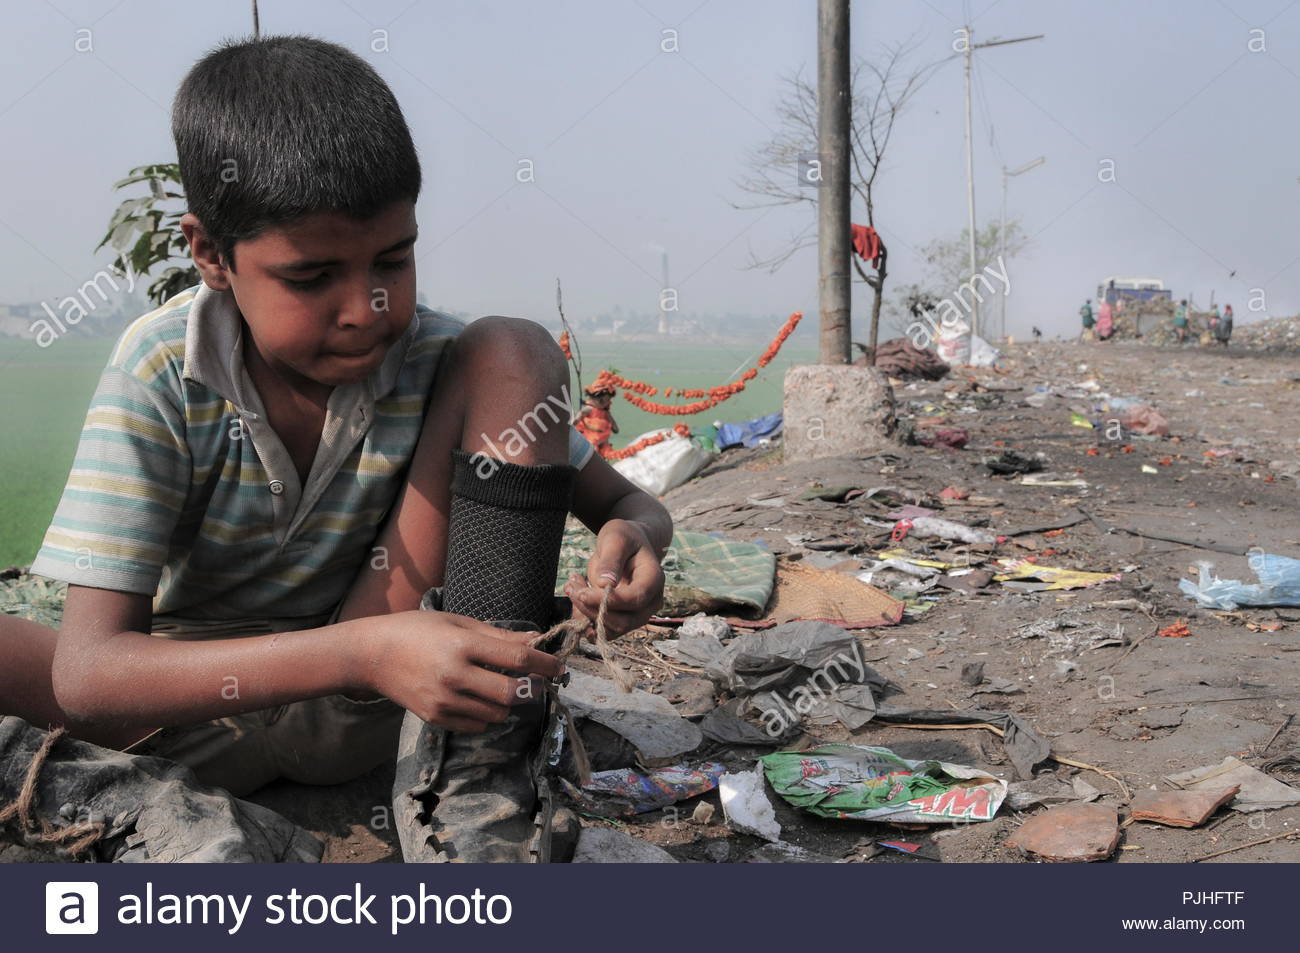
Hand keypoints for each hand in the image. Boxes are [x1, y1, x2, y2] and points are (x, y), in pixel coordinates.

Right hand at [358, 610, 564, 732]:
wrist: (373, 655)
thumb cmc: (418, 630)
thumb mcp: (458, 622)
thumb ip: (498, 635)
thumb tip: (535, 639)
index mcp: (462, 645)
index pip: (516, 658)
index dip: (544, 664)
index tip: (559, 666)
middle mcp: (454, 675)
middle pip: (512, 693)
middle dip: (532, 689)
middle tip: (537, 682)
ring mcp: (444, 700)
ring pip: (497, 713)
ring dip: (509, 703)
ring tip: (505, 687)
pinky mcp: (435, 718)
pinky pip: (477, 724)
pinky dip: (487, 714)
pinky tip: (481, 698)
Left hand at [564, 519, 664, 636]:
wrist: (629, 544)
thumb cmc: (625, 538)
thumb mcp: (616, 538)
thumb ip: (611, 560)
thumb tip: (604, 584)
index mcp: (654, 579)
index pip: (635, 598)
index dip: (609, 601)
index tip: (582, 593)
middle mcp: (651, 601)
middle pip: (624, 621)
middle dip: (593, 609)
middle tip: (571, 587)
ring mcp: (638, 613)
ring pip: (612, 629)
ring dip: (586, 614)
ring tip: (572, 587)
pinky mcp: (623, 618)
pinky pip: (604, 629)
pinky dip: (585, 618)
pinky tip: (576, 596)